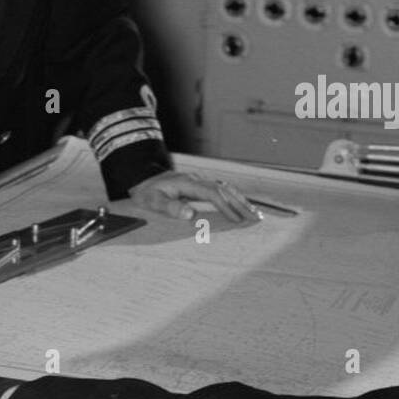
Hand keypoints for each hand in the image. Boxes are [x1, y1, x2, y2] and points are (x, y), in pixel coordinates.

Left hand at [128, 171, 259, 223]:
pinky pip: (220, 189)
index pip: (213, 194)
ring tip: (254, 212)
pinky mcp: (198, 184)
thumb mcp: (153, 201)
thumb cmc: (147, 193)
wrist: (143, 178)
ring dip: (240, 199)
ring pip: (224, 188)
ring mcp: (198, 181)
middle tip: (256, 217)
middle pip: (223, 189)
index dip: (226, 206)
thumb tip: (191, 214)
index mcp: (187, 183)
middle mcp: (196, 180)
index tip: (237, 220)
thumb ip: (170, 207)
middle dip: (241, 203)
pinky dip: (233, 197)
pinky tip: (240, 205)